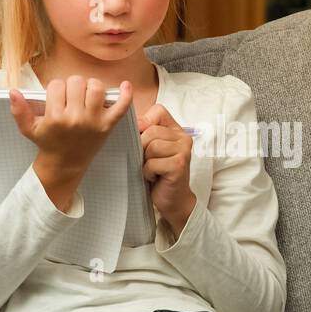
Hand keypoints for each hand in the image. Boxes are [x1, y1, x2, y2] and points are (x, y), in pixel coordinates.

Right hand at [10, 75, 132, 177]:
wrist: (65, 165)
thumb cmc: (48, 142)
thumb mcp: (28, 129)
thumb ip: (19, 110)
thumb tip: (13, 91)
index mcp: (56, 117)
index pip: (56, 86)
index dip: (56, 89)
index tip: (56, 98)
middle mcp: (76, 118)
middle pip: (76, 82)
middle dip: (72, 86)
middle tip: (70, 96)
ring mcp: (94, 122)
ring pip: (96, 88)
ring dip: (91, 86)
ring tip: (86, 95)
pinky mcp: (108, 126)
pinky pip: (121, 107)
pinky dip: (126, 95)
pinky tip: (126, 85)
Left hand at [137, 104, 196, 237]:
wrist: (172, 200)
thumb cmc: (158, 174)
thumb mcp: (150, 150)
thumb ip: (144, 134)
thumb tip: (126, 122)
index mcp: (176, 130)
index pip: (158, 111)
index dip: (144, 123)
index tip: (142, 139)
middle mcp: (183, 137)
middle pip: (151, 131)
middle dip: (142, 148)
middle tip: (148, 161)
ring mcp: (183, 150)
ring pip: (152, 146)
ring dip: (146, 161)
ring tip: (152, 169)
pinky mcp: (179, 164)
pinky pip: (153, 162)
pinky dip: (148, 172)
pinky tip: (155, 177)